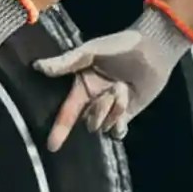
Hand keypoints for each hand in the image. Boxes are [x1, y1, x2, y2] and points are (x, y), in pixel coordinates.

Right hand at [34, 2, 192, 150]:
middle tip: (114, 87)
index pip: (66, 112)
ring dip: (114, 109)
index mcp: (81, 87)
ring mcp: (109, 110)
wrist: (155, 50)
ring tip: (124, 89)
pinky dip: (119, 125)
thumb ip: (66, 62)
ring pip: (103, 126)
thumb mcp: (92, 51)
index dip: (59, 129)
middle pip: (87, 121)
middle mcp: (92, 101)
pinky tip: (125, 111)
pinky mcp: (125, 116)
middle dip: (100, 108)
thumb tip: (38, 66)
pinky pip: (116, 132)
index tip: (52, 145)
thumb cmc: (122, 46)